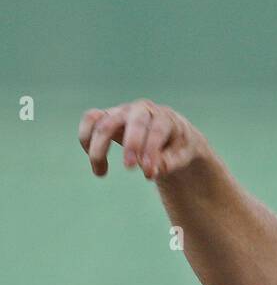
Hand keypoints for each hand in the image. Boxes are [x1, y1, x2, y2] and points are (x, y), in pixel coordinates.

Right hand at [78, 99, 204, 179]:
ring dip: (98, 148)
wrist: (170, 132)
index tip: (148, 174)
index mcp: (164, 117)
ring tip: (100, 173)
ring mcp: (122, 112)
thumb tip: (155, 169)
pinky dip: (86, 138)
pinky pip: (90, 120)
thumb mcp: (183, 154)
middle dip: (130, 145)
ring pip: (103, 122)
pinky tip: (95, 160)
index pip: (157, 131)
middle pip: (132, 122)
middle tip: (129, 168)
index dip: (152, 151)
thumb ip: (171, 162)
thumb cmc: (178, 145)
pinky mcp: (108, 116)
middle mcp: (142, 110)